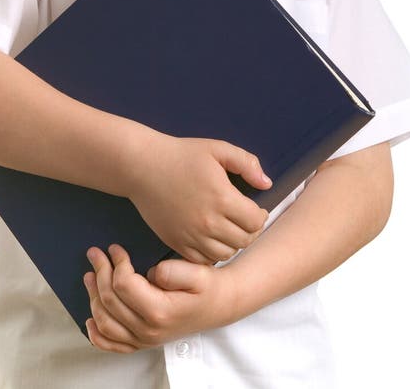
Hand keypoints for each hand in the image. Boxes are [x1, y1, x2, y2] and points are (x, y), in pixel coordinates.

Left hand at [84, 244, 237, 352]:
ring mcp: (144, 339)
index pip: (124, 286)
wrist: (219, 305)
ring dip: (93, 296)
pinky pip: (112, 345)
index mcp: (160, 311)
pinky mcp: (142, 342)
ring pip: (105, 322)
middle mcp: (149, 330)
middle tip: (96, 253)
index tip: (115, 248)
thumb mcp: (198, 273)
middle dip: (100, 272)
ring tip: (90, 275)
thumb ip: (175, 271)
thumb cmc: (208, 286)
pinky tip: (90, 320)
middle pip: (110, 301)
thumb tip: (151, 272)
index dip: (116, 263)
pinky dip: (97, 334)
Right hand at [127, 134, 271, 263]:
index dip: (260, 215)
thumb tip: (266, 183)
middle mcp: (208, 222)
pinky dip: (211, 254)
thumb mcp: (217, 149)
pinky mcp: (176, 243)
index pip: (256, 221)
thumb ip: (246, 163)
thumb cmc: (181, 155)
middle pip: (244, 240)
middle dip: (249, 231)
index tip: (255, 209)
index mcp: (222, 198)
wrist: (143, 166)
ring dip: (232, 244)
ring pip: (225, 254)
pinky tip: (210, 238)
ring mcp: (191, 235)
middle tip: (244, 220)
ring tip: (228, 229)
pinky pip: (203, 261)